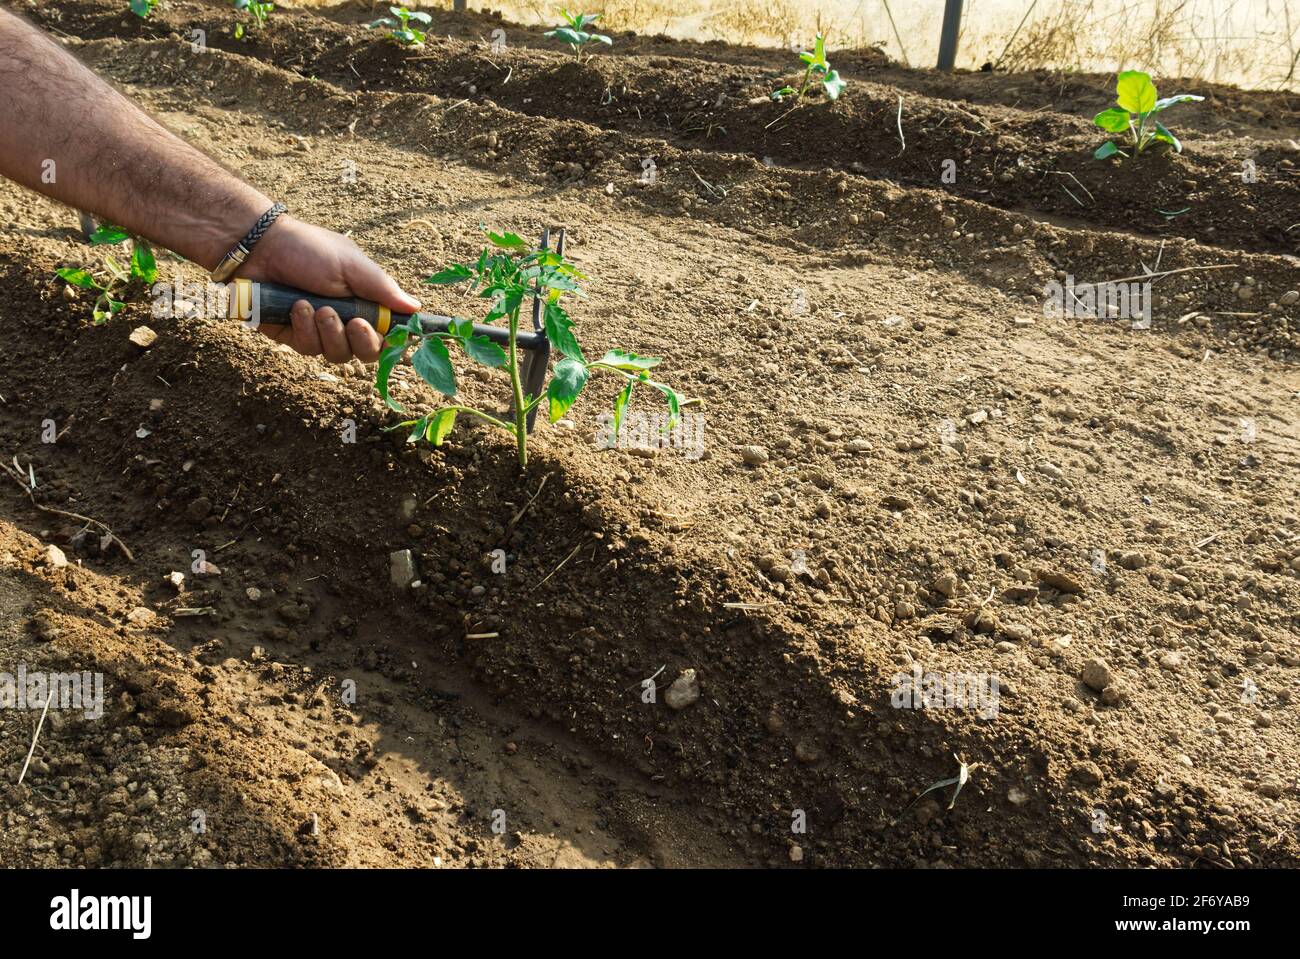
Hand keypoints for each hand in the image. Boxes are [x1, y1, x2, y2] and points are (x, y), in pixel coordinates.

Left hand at [236, 215, 420, 362]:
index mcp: (366, 300)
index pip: (390, 331)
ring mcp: (321, 330)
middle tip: (354, 323)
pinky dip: (305, 329)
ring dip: (330, 332)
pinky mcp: (295, 337)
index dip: (394, 339)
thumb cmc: (308, 249)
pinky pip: (310, 348)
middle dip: (363, 341)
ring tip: (315, 307)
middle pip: (368, 352)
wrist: (259, 248)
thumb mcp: (351, 265)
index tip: (393, 336)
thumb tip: (417, 308)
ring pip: (339, 354)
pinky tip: (296, 308)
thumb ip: (383, 290)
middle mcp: (347, 318)